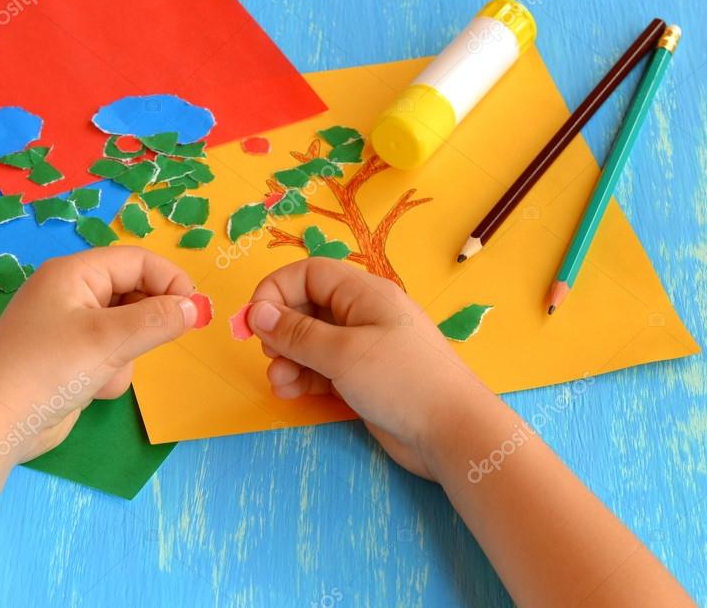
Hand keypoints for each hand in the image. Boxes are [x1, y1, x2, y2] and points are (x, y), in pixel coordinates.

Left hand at [0, 246, 197, 462]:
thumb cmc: (47, 370)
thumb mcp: (108, 340)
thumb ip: (157, 320)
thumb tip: (195, 307)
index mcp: (74, 273)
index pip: (137, 261)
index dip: (170, 281)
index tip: (196, 311)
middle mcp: (71, 293)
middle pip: (133, 293)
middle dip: (146, 322)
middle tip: (155, 345)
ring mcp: (69, 327)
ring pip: (126, 328)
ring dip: (127, 353)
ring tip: (106, 371)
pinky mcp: (70, 359)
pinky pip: (110, 355)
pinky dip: (110, 371)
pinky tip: (91, 389)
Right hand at [246, 258, 490, 478]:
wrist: (453, 433)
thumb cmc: (402, 381)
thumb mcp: (343, 353)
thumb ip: (296, 333)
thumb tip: (257, 312)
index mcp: (363, 293)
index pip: (309, 274)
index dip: (276, 291)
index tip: (253, 321)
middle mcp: (362, 315)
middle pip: (306, 307)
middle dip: (280, 330)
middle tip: (269, 355)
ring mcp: (363, 348)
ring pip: (311, 342)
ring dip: (288, 359)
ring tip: (280, 383)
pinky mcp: (362, 379)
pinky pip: (322, 369)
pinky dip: (303, 377)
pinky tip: (290, 392)